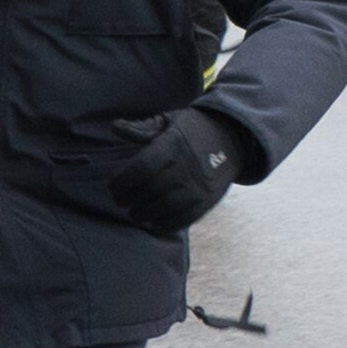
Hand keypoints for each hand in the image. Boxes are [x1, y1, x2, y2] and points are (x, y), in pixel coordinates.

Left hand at [107, 108, 249, 233]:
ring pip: (164, 207)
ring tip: (135, 214)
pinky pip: (184, 219)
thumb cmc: (193, 129)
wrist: (232, 137)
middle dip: (130, 200)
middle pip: (150, 190)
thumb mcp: (168, 121)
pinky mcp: (207, 200)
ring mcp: (198, 186)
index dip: (122, 182)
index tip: (114, 188)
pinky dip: (166, 225)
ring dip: (144, 215)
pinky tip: (154, 223)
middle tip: (121, 202)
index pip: (141, 169)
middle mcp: (185, 167)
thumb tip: (115, 127)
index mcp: (172, 146)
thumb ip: (142, 128)